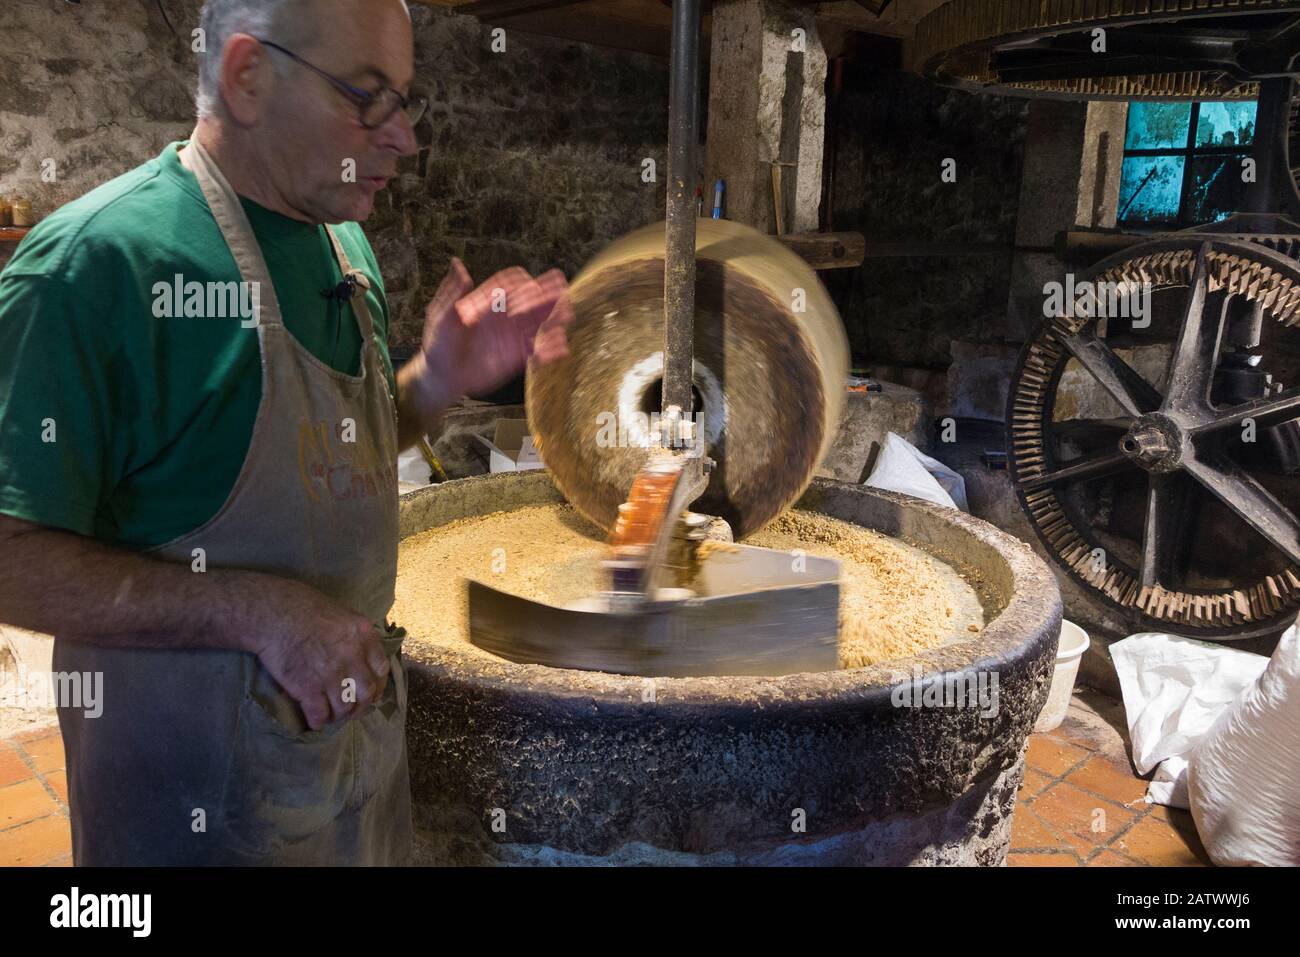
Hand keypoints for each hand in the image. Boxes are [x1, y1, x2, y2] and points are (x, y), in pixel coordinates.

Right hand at [241, 576, 390, 730]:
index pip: (381, 669)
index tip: (370, 692)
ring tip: (331, 716)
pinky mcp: (307, 688)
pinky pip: (319, 714)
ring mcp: (330, 673)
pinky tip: (314, 721)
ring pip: (344, 707)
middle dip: (361, 707)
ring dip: (339, 716)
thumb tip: (357, 655)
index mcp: (362, 634)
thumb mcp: (340, 614)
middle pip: (367, 693)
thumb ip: (353, 636)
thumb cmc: (302, 606)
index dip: (377, 685)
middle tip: (351, 711)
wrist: (271, 614)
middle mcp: (352, 656)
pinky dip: (318, 721)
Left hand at [410, 259, 573, 413]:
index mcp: (487, 302)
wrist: (440, 376)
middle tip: (561, 292)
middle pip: (530, 301)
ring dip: (553, 319)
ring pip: (538, 324)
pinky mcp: (516, 357)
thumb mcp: (440, 316)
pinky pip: (537, 351)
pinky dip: (549, 349)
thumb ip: (452, 293)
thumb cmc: (437, 344)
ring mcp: (511, 337)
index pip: (509, 285)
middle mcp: (503, 316)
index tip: (528, 289)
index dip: (520, 284)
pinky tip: (560, 348)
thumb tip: (459, 264)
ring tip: (566, 315)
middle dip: (547, 295)